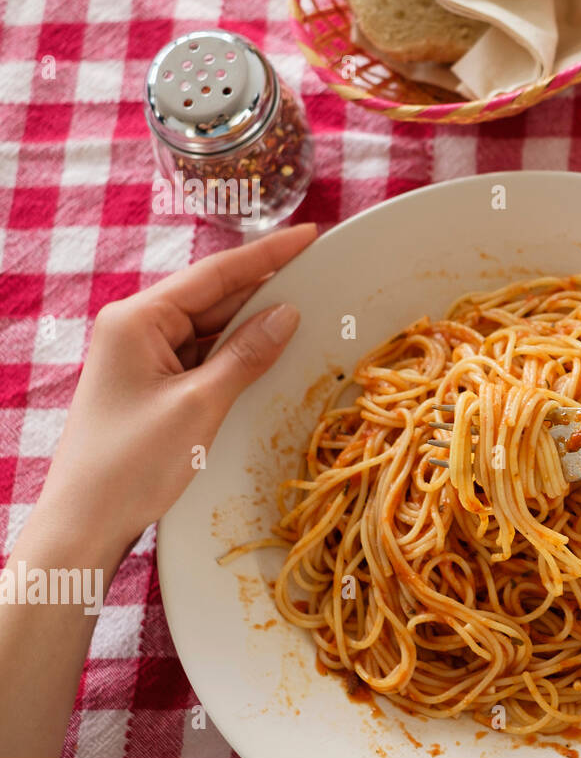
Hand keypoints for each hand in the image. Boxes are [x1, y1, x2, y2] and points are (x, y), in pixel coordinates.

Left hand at [37, 223, 316, 555]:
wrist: (85, 521)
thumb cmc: (132, 463)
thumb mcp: (199, 405)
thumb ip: (246, 355)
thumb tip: (287, 314)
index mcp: (137, 319)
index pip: (214, 274)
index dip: (267, 255)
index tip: (309, 236)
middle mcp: (136, 328)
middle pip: (213, 296)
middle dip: (264, 286)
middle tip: (317, 272)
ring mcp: (143, 357)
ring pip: (211, 327)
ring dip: (253, 324)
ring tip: (305, 309)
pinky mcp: (152, 384)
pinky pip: (204, 355)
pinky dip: (237, 353)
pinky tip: (270, 350)